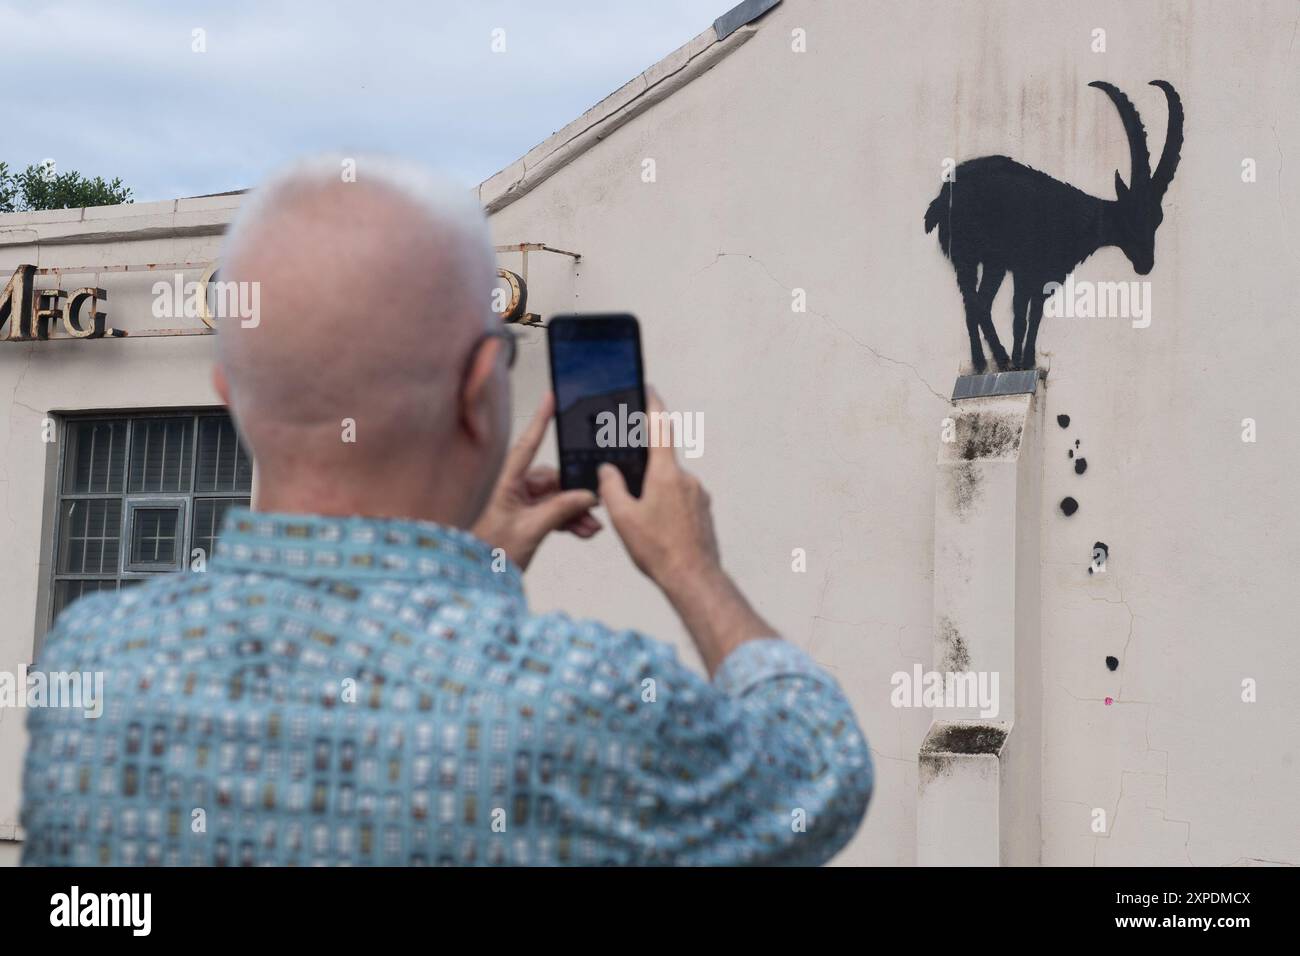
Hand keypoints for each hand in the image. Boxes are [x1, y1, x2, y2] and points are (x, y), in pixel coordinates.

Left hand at [472, 392, 600, 570]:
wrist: (472, 583)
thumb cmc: (485, 555)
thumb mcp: (529, 531)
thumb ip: (560, 511)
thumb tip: (586, 496)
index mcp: (504, 483)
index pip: (527, 445)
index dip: (541, 420)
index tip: (552, 398)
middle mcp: (510, 489)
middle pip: (551, 479)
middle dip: (575, 494)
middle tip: (595, 506)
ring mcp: (516, 505)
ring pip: (554, 498)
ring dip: (574, 511)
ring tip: (590, 528)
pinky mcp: (521, 520)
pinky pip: (550, 513)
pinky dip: (566, 521)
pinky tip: (581, 531)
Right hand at [598, 388, 770, 674]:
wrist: (694, 578)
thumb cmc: (659, 550)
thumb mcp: (623, 518)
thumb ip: (611, 487)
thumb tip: (607, 470)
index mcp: (666, 474)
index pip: (660, 427)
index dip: (651, 405)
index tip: (646, 388)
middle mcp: (686, 479)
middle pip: (659, 461)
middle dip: (641, 469)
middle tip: (627, 491)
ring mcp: (698, 495)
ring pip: (668, 484)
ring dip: (653, 494)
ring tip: (642, 524)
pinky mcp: (703, 511)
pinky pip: (680, 500)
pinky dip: (666, 508)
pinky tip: (657, 532)